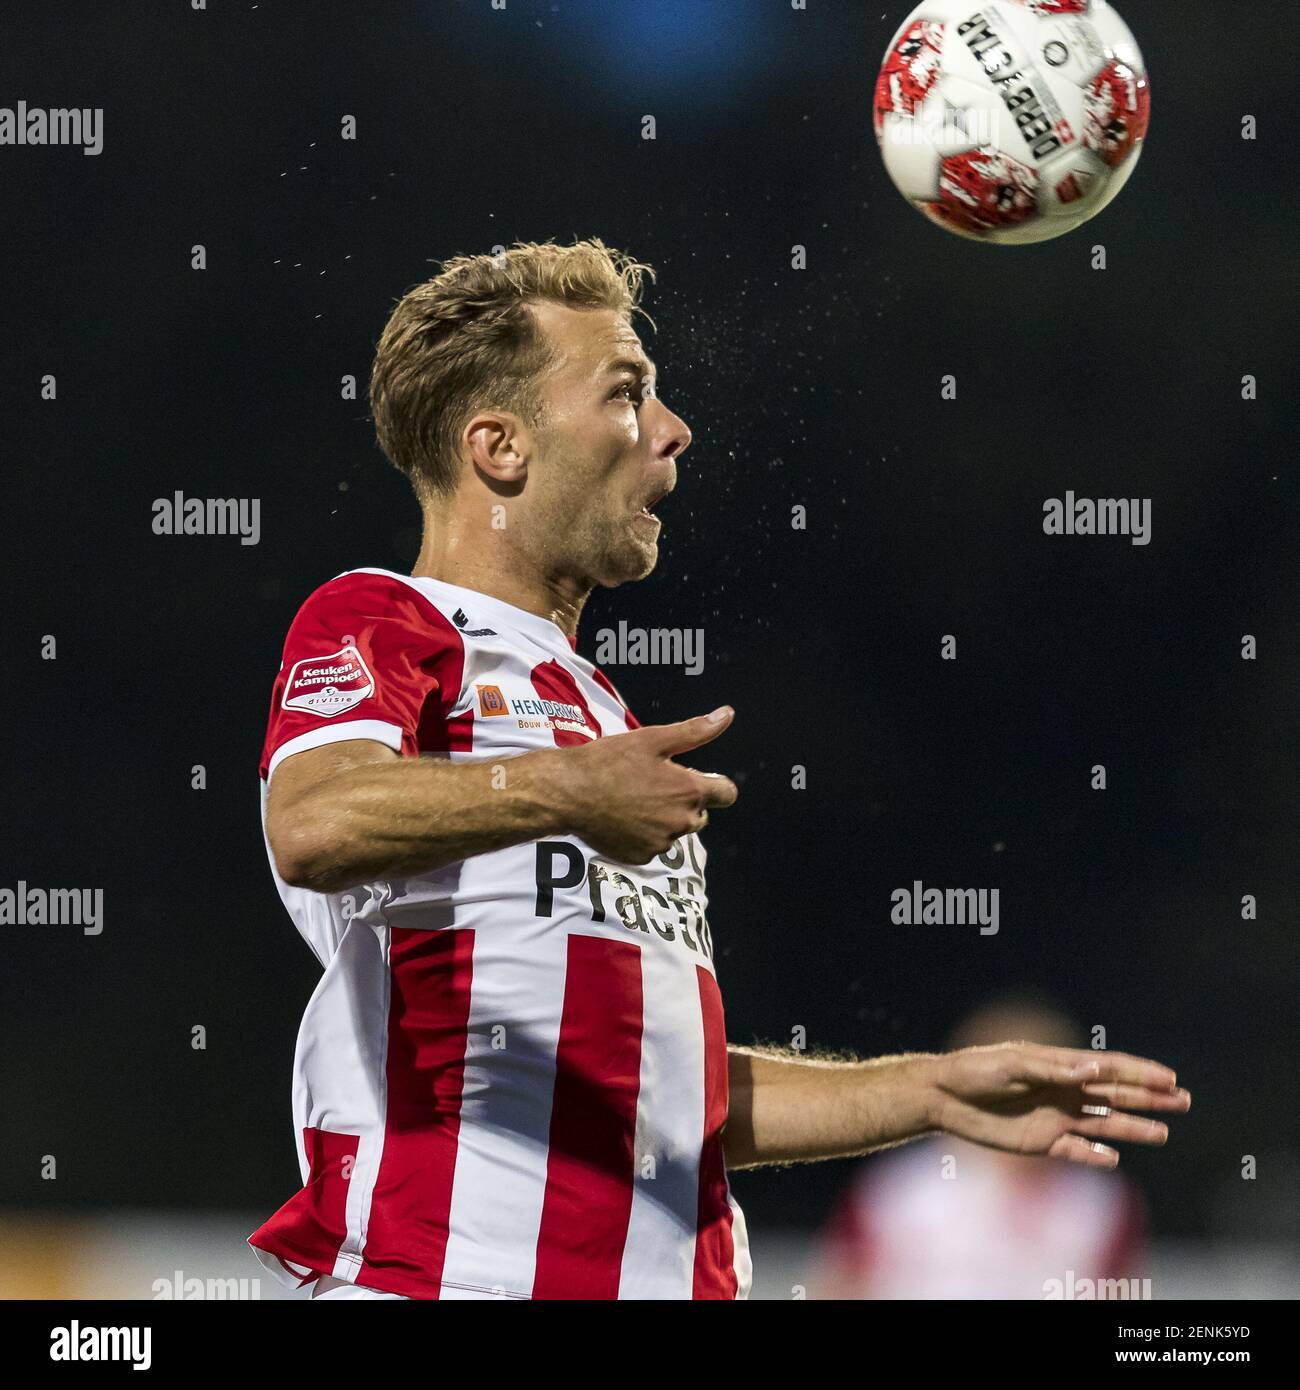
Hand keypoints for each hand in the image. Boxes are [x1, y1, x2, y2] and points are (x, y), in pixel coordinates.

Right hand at [554, 706, 738, 863]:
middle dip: (686, 802)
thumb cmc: (609, 761)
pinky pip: (654, 846)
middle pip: (700, 814)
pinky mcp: (641, 857)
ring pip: (676, 831)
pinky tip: (624, 819)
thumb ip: (694, 731)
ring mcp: (661, 842)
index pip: (726, 793)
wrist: (568, 793)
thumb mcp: (652, 739)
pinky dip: (645, 835)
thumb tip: (727, 715)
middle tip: (654, 786)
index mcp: (688, 790)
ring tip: (635, 801)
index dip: (716, 784)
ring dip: (665, 820)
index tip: (698, 780)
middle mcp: (681, 821)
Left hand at [925, 1042, 1191, 1167]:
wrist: (944, 1096)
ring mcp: (1056, 1118)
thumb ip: (1053, 1069)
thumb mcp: (1012, 1064)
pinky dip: (1096, 1156)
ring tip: (1163, 1133)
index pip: (1109, 1069)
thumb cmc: (975, 1070)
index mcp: (1059, 1066)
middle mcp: (1064, 1091)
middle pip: (1116, 1096)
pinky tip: (1114, 1158)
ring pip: (1104, 1125)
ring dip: (1133, 1129)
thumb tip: (1094, 1069)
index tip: (1171, 1077)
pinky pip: (1077, 1152)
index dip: (1140, 1073)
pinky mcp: (1042, 1143)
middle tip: (1184, 1101)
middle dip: (1150, 1099)